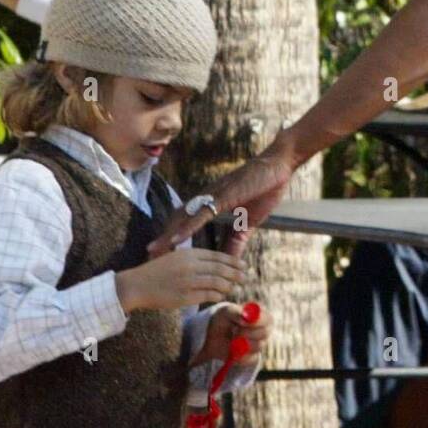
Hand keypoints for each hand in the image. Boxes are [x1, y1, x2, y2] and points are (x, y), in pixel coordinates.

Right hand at [116, 248, 244, 312]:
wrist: (136, 285)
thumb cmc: (156, 272)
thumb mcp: (176, 257)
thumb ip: (194, 259)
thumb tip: (216, 264)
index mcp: (189, 253)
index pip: (217, 256)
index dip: (232, 261)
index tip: (243, 264)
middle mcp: (190, 265)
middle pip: (221, 269)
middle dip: (235, 273)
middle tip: (245, 276)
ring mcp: (188, 281)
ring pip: (217, 282)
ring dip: (228, 285)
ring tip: (233, 287)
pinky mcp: (185, 296)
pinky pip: (208, 295)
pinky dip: (217, 295)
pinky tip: (220, 296)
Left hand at [146, 136, 297, 257]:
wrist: (279, 165)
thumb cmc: (264, 189)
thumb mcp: (249, 223)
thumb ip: (237, 241)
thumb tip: (228, 262)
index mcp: (211, 203)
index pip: (185, 222)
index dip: (171, 237)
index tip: (159, 254)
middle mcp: (207, 198)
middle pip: (178, 220)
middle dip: (163, 239)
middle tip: (148, 257)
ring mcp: (214, 195)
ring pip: (185, 216)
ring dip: (168, 234)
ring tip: (155, 251)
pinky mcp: (224, 195)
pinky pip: (202, 213)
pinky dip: (187, 227)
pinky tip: (176, 238)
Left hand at [190, 302, 272, 367]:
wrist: (214, 336)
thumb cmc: (224, 319)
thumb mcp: (226, 312)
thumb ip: (236, 313)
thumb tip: (245, 317)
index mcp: (261, 316)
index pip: (268, 319)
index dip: (257, 322)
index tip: (243, 323)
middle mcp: (264, 330)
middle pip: (265, 333)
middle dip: (247, 333)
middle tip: (234, 332)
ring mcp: (259, 345)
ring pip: (257, 346)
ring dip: (242, 343)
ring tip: (231, 339)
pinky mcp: (253, 358)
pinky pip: (250, 359)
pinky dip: (239, 356)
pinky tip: (232, 351)